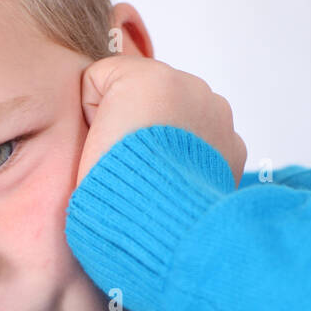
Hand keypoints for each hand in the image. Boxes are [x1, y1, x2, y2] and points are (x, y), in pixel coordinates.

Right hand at [76, 53, 247, 188]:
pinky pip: (205, 141)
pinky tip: (176, 182)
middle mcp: (191, 86)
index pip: (102, 82)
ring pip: (178, 116)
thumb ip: (91, 114)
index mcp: (148, 78)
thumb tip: (105, 127)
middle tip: (124, 165)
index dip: (92, 118)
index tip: (98, 146)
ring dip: (165, 140)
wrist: (161, 232)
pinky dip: (191, 159)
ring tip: (151, 176)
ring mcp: (218, 115)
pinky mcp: (233, 146)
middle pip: (145, 96)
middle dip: (136, 124)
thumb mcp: (77, 141)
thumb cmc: (115, 192)